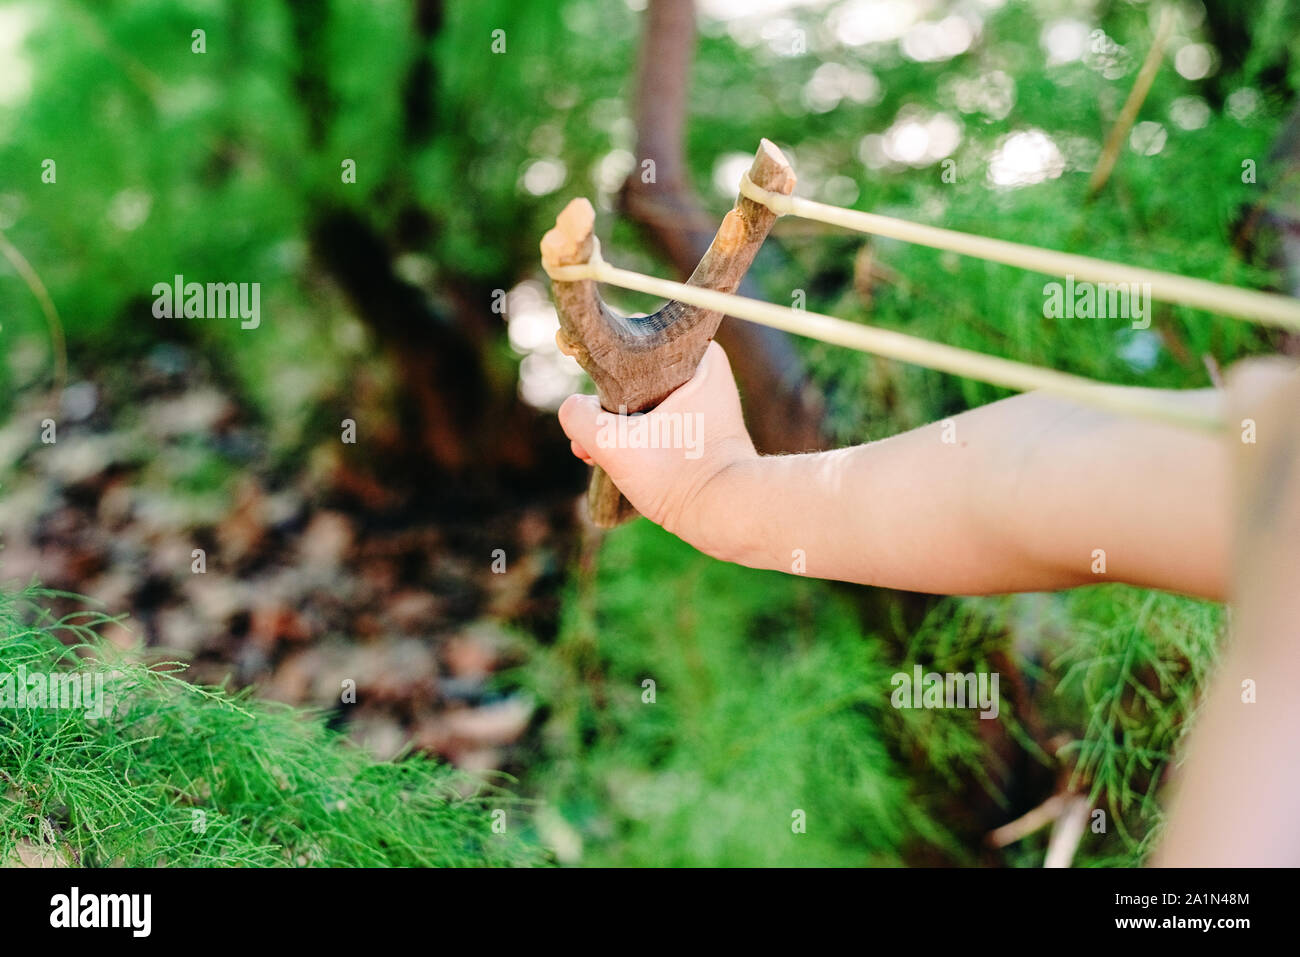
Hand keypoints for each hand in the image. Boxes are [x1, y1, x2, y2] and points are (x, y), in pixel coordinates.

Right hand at [557, 342, 756, 551]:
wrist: (727, 516)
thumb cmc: (679, 476)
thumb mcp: (615, 445)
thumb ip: (580, 418)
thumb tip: (574, 408)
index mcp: (699, 358)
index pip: (636, 340)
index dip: (602, 364)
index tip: (586, 388)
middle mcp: (706, 373)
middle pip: (635, 377)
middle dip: (605, 408)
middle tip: (587, 437)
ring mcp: (705, 403)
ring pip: (643, 404)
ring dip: (615, 427)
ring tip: (593, 454)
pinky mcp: (701, 430)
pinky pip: (657, 423)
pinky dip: (635, 439)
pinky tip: (615, 463)